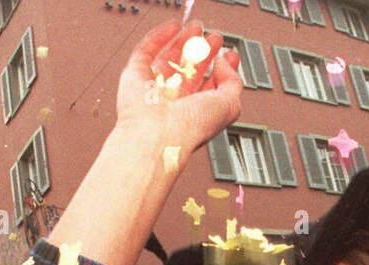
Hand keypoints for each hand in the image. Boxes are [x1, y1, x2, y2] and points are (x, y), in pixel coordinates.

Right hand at [114, 19, 241, 157]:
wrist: (159, 134)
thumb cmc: (192, 127)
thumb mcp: (229, 105)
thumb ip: (233, 82)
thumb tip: (223, 63)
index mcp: (196, 113)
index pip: (210, 88)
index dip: (221, 71)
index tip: (229, 56)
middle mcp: (174, 103)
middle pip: (189, 72)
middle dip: (203, 53)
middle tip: (214, 39)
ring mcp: (154, 89)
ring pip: (169, 60)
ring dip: (183, 41)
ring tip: (197, 27)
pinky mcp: (135, 78)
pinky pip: (145, 51)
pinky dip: (158, 37)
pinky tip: (174, 27)